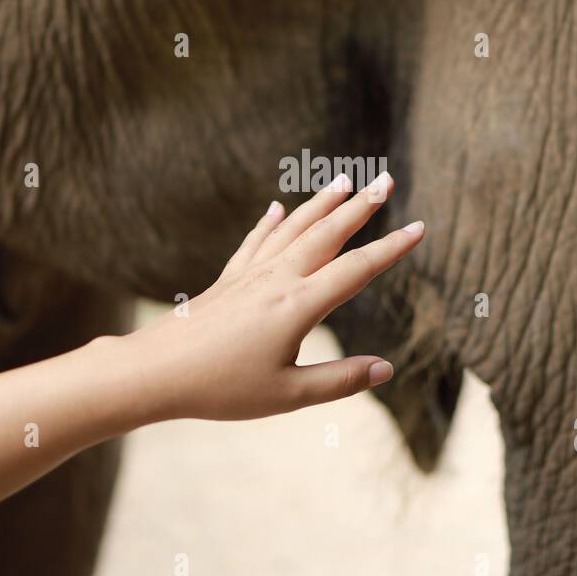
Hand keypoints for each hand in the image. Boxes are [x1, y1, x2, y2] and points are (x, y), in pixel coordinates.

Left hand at [117, 172, 423, 421]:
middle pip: (328, 234)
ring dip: (321, 204)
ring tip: (344, 181)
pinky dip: (270, 223)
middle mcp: (277, 280)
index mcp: (299, 305)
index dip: (392, 248)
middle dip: (360, 207)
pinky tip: (277, 208)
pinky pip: (255, 242)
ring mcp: (250, 276)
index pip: (357, 269)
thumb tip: (386, 368)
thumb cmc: (221, 388)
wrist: (155, 371)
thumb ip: (339, 380)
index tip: (420, 227)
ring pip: (293, 229)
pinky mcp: (227, 281)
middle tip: (386, 180)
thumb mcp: (288, 395)